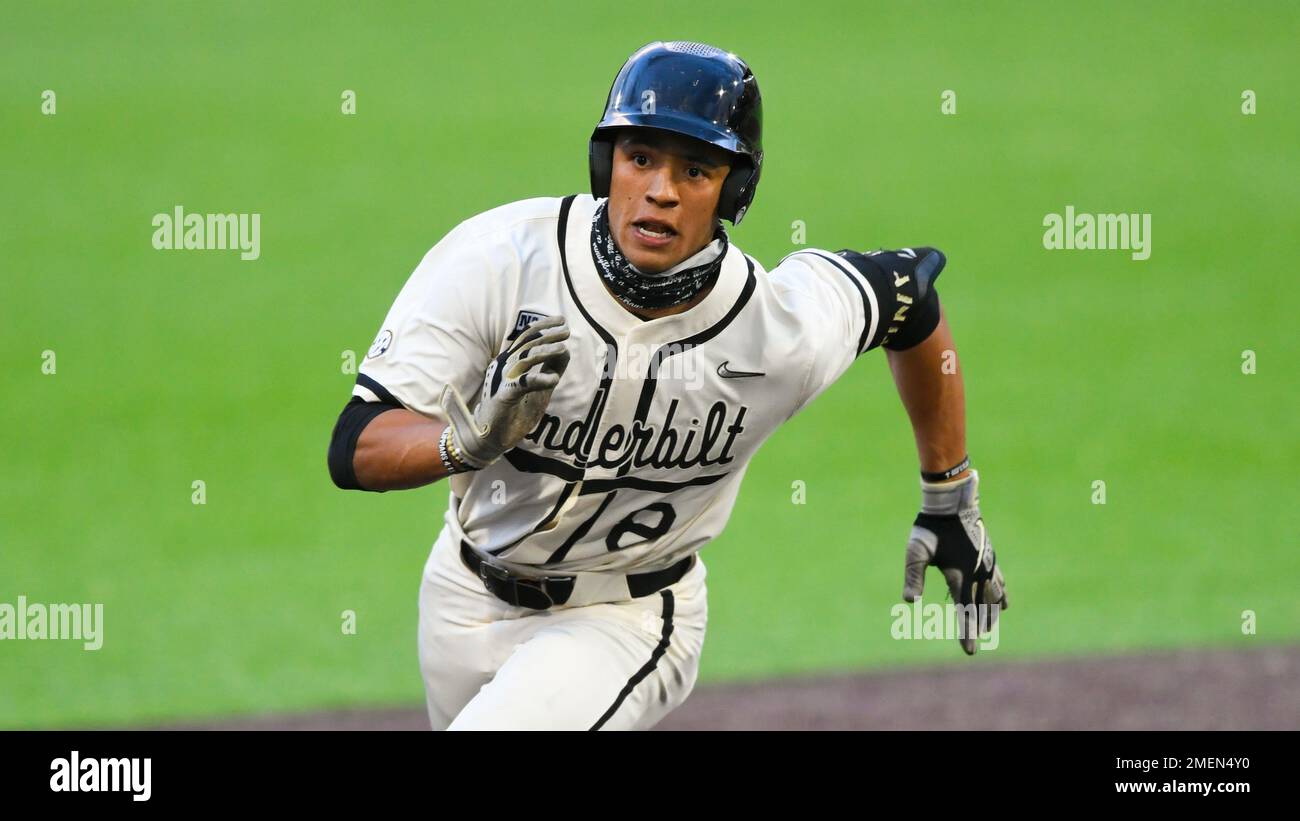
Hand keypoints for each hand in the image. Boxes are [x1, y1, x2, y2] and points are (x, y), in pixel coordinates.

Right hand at [440, 315, 570, 468]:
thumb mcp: (536, 388)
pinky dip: (539, 380)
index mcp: (509, 362)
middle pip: (527, 344)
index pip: (526, 337)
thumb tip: (565, 350)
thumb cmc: (513, 412)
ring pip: (524, 359)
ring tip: (563, 348)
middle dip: (548, 336)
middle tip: (566, 331)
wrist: (489, 438)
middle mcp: (503, 366)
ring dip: (545, 352)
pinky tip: (553, 379)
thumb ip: (549, 369)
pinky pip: (522, 384)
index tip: (561, 321)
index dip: (544, 327)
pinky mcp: (503, 396)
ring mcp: (501, 380)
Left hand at [901, 470, 1007, 654]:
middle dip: (980, 624)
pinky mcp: (990, 556)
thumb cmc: (930, 528)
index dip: (967, 632)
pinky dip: (1001, 594)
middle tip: (978, 641)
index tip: (970, 651)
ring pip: (995, 595)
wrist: (952, 502)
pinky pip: (1000, 580)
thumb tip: (909, 601)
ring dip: (992, 612)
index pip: (965, 610)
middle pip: (983, 606)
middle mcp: (978, 572)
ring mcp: (987, 564)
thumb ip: (913, 576)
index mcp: (960, 574)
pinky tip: (1004, 602)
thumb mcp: (916, 551)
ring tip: (990, 626)